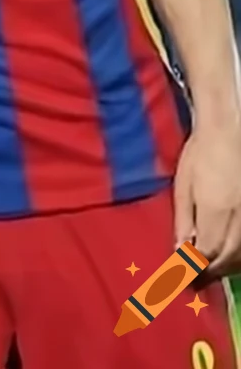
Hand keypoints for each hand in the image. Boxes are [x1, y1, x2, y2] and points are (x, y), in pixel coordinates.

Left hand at [173, 117, 240, 275]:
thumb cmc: (199, 156)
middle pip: (226, 260)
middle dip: (208, 273)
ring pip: (240, 256)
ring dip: (224, 268)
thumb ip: (183, 221)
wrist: (229, 133)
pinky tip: (225, 255)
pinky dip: (236, 256)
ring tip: (206, 271)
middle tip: (191, 281)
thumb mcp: (183, 187)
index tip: (179, 279)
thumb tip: (180, 250)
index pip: (205, 254)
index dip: (193, 269)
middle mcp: (239, 221)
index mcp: (216, 212)